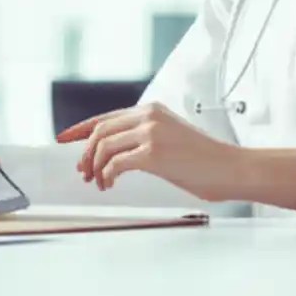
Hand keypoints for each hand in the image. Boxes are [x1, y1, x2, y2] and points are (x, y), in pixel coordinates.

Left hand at [56, 102, 244, 201]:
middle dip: (85, 154)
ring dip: (95, 168)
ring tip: (99, 183)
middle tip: (83, 172)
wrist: (231, 168)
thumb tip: (115, 154)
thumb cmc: (206, 160)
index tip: (64, 138)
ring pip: (103, 146)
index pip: (106, 117)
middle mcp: (149, 116)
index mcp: (152, 110)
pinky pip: (115, 164)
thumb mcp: (171, 138)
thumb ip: (145, 137)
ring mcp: (151, 132)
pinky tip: (110, 184)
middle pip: (99, 131)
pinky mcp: (153, 153)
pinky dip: (107, 176)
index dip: (80, 129)